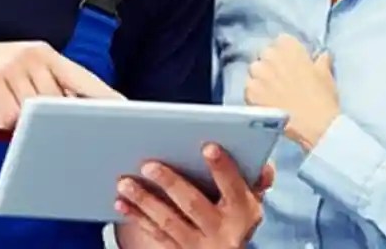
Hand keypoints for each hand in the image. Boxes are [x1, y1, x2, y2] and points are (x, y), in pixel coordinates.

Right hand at [0, 40, 122, 129]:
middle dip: (50, 120)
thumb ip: (43, 88)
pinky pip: (8, 120)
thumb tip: (73, 117)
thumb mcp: (16, 73)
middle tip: (28, 118)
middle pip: (59, 104)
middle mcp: (31, 55)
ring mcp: (12, 66)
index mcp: (43, 53)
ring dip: (14, 119)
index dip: (107, 98)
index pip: (84, 78)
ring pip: (33, 114)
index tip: (128, 114)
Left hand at [115, 143, 273, 247]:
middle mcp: (223, 232)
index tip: (207, 147)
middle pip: (194, 205)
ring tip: (124, 182)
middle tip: (148, 164)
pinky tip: (121, 202)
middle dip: (171, 183)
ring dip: (145, 201)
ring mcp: (200, 246)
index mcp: (243, 212)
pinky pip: (156, 235)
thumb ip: (255, 180)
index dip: (222, 168)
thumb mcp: (251, 201)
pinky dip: (137, 218)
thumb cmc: (235, 216)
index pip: (234, 187)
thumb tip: (264, 166)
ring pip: (169, 222)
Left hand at [244, 34, 339, 151]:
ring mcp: (258, 73)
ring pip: (254, 70)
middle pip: (266, 54)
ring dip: (260, 77)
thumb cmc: (323, 97)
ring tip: (270, 91)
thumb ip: (320, 61)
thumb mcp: (326, 75)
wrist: (315, 124)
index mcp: (289, 47)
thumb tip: (321, 55)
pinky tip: (264, 102)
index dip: (286, 53)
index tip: (290, 63)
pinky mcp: (250, 91)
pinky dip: (254, 94)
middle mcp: (270, 55)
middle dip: (271, 63)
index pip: (281, 41)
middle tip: (280, 78)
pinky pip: (248, 88)